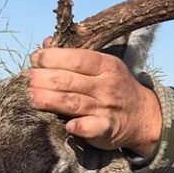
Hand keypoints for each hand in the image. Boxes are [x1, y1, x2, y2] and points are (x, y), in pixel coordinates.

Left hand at [28, 44, 163, 156]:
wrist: (144, 115)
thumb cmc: (115, 86)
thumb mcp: (103, 65)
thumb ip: (75, 56)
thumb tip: (46, 43)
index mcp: (106, 65)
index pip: (76, 58)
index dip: (52, 57)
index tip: (35, 59)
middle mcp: (106, 85)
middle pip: (69, 80)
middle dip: (44, 79)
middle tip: (29, 80)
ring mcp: (106, 108)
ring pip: (73, 102)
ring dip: (51, 100)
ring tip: (33, 98)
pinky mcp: (106, 128)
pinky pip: (91, 127)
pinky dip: (79, 126)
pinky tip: (67, 126)